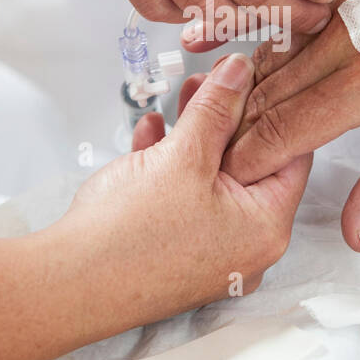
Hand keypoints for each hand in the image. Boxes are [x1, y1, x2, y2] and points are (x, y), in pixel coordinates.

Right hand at [63, 53, 311, 313]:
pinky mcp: (177, 253)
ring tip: (182, 95)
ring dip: (195, 135)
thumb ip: (217, 108)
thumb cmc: (128, 236)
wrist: (67, 285)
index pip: (291, 156)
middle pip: (250, 165)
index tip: (256, 76)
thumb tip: (240, 73)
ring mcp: (211, 254)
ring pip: (212, 179)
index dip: (274, 109)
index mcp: (266, 229)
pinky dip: (171, 165)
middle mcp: (246, 247)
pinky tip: (151, 133)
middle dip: (226, 117)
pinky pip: (185, 199)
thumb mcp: (183, 156)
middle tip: (213, 80)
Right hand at [223, 0, 359, 251]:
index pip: (283, 130)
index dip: (248, 159)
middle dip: (235, 130)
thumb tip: (355, 235)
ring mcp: (341, 2)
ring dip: (240, 88)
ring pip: (268, 53)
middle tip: (213, 157)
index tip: (227, 179)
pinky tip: (226, 53)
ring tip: (215, 117)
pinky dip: (258, 41)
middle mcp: (345, 36)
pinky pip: (286, 16)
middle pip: (265, 94)